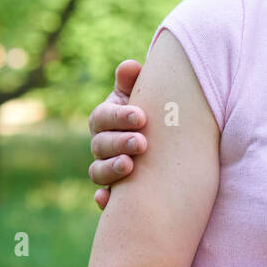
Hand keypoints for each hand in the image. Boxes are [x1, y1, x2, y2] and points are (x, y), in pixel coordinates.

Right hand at [87, 59, 147, 209]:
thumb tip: (129, 66)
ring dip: (110, 169)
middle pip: (100, 145)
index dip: (119, 117)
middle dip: (119, 143)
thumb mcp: (146, 95)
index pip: (102, 116)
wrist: (168, 141)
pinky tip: (107, 200)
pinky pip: (104, 199)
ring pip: (97, 172)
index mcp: (106, 119)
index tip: (141, 117)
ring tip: (129, 166)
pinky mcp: (117, 192)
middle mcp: (102, 144)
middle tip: (142, 143)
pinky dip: (103, 200)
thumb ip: (135, 82)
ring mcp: (107, 168)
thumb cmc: (154, 113)